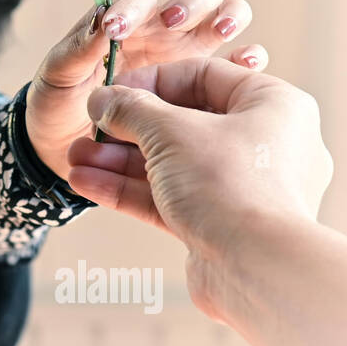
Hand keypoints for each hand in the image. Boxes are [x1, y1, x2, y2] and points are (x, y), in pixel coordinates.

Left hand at [24, 0, 265, 181]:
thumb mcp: (58, 78)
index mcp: (125, 25)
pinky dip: (248, 61)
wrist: (69, 154)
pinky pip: (238, 69)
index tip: (115, 29)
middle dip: (191, 1)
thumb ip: (76, 49)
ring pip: (225, 19)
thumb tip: (101, 18)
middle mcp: (164, 35)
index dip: (132, 8)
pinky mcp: (210, 90)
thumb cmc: (59, 108)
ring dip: (228, 16)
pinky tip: (245, 67)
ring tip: (220, 31)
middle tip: (173, 22)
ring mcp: (191, 59)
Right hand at [64, 56, 333, 317]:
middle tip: (88, 128)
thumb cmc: (231, 185)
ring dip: (118, 161)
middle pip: (182, 123)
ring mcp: (243, 187)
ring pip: (170, 164)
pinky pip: (170, 198)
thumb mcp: (170, 132)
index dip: (150, 81)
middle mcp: (264, 143)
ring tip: (74, 160)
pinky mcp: (220, 224)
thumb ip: (130, 110)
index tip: (111, 92)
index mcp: (272, 105)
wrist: (257, 269)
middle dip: (125, 128)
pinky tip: (86, 183)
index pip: (203, 76)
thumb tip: (102, 100)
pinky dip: (129, 190)